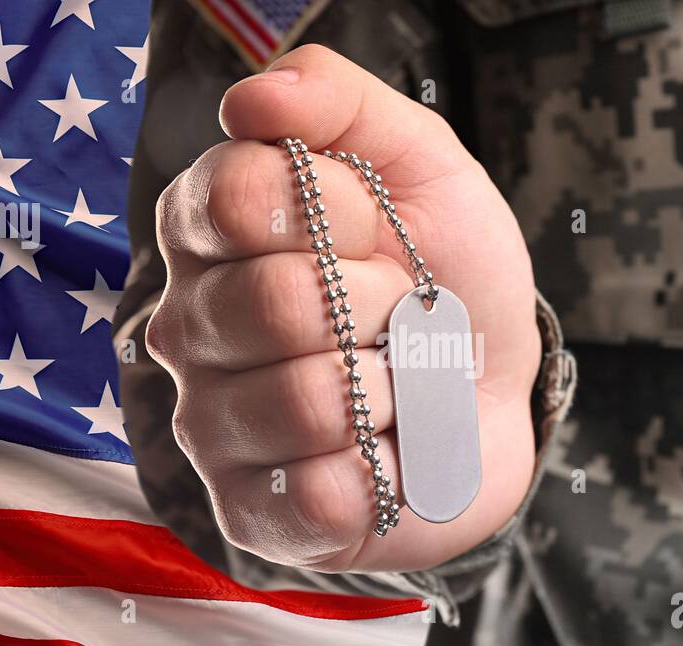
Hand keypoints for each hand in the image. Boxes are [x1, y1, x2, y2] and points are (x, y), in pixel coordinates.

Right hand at [147, 45, 539, 572]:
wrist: (492, 391)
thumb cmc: (441, 276)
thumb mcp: (419, 165)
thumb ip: (339, 104)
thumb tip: (252, 98)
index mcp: (211, 233)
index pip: (236, 195)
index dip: (336, 210)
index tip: (373, 227)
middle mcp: (190, 329)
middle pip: (273, 302)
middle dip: (381, 304)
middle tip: (399, 314)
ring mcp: (212, 426)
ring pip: (307, 400)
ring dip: (392, 389)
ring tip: (393, 386)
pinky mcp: (252, 511)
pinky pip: (320, 493)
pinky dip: (386, 470)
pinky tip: (382, 454)